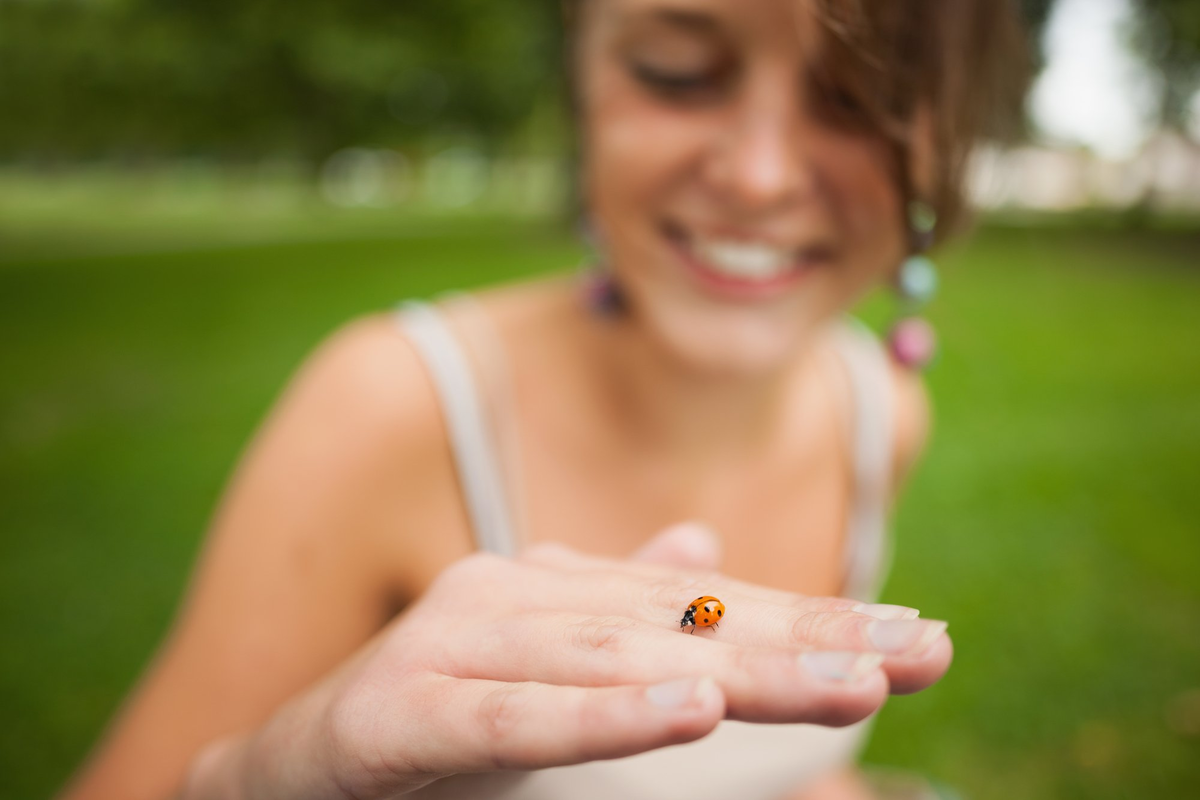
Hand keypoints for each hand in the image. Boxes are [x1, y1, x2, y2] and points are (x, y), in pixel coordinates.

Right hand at [187, 524, 950, 799]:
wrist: (290, 766)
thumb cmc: (434, 717)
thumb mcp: (546, 671)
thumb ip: (620, 613)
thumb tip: (702, 548)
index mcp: (560, 591)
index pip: (709, 605)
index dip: (814, 619)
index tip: (919, 638)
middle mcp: (520, 597)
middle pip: (685, 622)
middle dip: (809, 639)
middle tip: (921, 650)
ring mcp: (461, 644)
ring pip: (618, 660)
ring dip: (735, 670)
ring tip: (846, 681)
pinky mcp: (407, 710)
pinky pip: (518, 717)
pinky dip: (604, 715)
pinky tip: (689, 708)